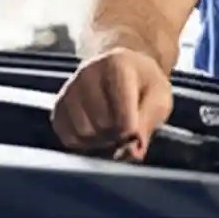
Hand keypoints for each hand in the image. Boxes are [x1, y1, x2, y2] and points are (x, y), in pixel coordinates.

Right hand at [50, 47, 173, 160]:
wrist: (125, 68)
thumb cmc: (144, 84)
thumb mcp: (159, 98)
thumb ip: (148, 123)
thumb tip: (132, 152)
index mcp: (116, 66)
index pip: (122, 116)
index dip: (133, 133)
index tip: (138, 131)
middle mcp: (87, 73)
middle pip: (102, 126)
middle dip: (117, 135)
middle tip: (126, 126)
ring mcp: (70, 89)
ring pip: (83, 133)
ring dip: (101, 140)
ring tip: (112, 126)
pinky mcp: (59, 105)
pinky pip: (68, 137)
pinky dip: (84, 142)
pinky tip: (97, 129)